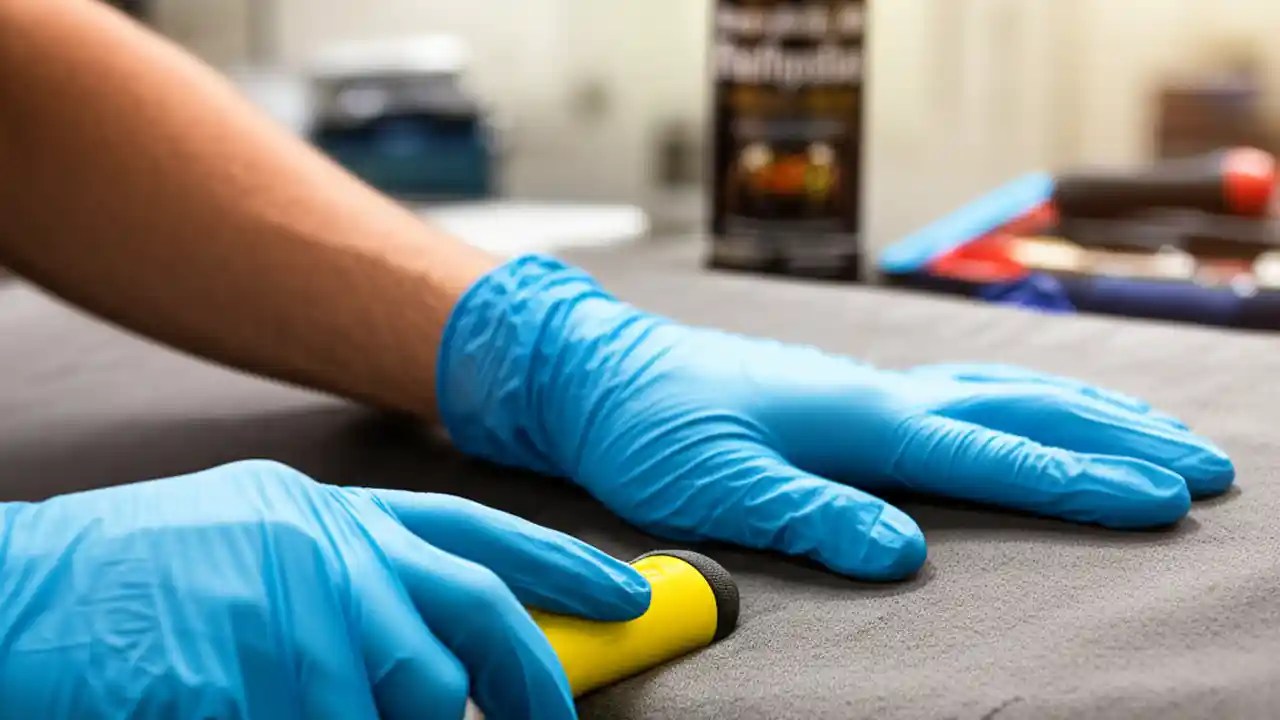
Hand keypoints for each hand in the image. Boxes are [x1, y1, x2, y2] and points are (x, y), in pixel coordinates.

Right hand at [0, 460, 649, 719]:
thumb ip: (364, 583)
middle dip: (526, 680)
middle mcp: (326, 546)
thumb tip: (451, 656)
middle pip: (472, 618)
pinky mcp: (241, 668)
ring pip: (406, 695)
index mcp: (337, 515)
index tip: (628, 599)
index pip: (478, 533)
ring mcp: (285, 604)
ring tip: (319, 702)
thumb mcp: (269, 545)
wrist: (20, 596)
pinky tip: (254, 707)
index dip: (562, 566)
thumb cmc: (149, 578)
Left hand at [439, 256, 1233, 579]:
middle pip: (1025, 410)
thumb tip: (903, 556)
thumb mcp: (716, 487)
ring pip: (1001, 389)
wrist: (596, 370)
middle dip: (1118, 439)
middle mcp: (879, 395)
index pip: (995, 457)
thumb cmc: (650, 428)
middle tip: (1206, 465)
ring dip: (1084, 410)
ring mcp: (865, 388)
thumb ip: (812, 518)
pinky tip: (1029, 408)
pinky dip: (1023, 397)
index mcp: (863, 421)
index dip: (1082, 484)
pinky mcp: (845, 395)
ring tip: (1150, 431)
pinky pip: (960, 390)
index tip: (1167, 503)